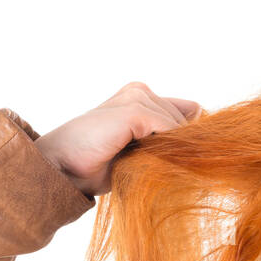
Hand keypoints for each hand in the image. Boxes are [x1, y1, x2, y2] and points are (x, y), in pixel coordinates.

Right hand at [35, 82, 203, 196]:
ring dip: (172, 149)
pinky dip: (166, 148)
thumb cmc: (97, 166)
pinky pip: (170, 129)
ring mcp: (136, 97)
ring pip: (180, 126)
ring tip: (146, 165)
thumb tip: (197, 149)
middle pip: (190, 118)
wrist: (63, 168)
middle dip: (182, 144)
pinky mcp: (134, 110)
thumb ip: (163, 142)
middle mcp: (140, 92)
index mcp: (140, 98)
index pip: (189, 111)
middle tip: (158, 165)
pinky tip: (147, 161)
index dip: (190, 135)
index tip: (186, 159)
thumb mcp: (138, 152)